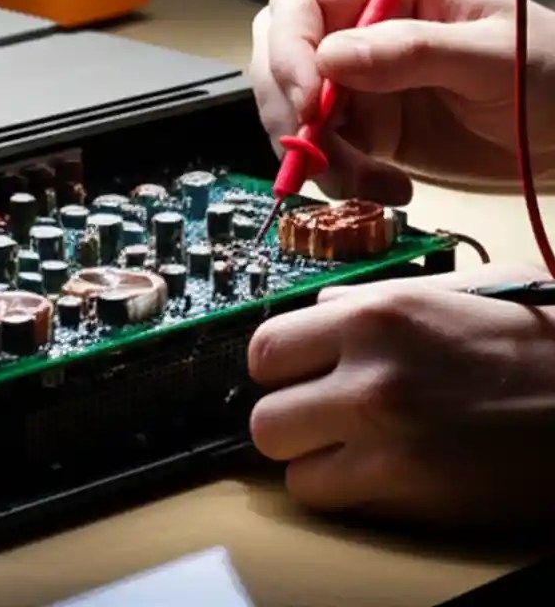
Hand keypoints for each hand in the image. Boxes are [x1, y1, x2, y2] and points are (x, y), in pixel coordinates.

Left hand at [248, 263, 554, 527]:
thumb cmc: (548, 339)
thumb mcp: (464, 291)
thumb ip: (380, 299)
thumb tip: (319, 309)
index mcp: (378, 315)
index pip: (266, 349)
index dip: (280, 369)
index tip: (298, 377)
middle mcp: (370, 374)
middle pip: (265, 416)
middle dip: (290, 421)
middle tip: (322, 421)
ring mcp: (386, 436)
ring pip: (289, 467)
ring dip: (313, 463)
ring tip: (353, 453)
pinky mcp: (411, 488)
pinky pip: (331, 500)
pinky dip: (345, 494)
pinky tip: (381, 477)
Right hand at [249, 0, 554, 200]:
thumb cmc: (551, 76)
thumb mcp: (493, 57)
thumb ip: (415, 51)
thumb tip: (331, 59)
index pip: (302, 6)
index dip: (290, 53)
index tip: (308, 106)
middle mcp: (360, 27)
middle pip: (279, 59)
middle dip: (288, 112)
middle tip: (315, 154)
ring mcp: (356, 80)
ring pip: (292, 114)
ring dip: (317, 156)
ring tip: (370, 183)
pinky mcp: (362, 128)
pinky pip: (320, 152)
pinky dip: (339, 177)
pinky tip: (388, 187)